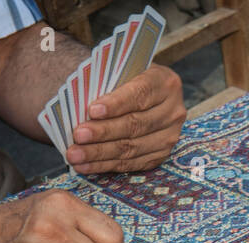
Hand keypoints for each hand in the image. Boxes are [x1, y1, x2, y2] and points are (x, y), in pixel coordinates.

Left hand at [66, 66, 185, 173]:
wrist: (153, 95)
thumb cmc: (130, 79)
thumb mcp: (125, 71)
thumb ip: (109, 83)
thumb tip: (81, 107)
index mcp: (165, 84)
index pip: (140, 95)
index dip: (116, 104)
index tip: (92, 110)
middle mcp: (173, 112)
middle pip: (136, 125)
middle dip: (103, 132)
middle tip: (78, 136)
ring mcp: (169, 136)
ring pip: (133, 148)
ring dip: (100, 153)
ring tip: (75, 155)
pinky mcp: (161, 155)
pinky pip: (133, 163)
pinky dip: (107, 165)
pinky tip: (87, 165)